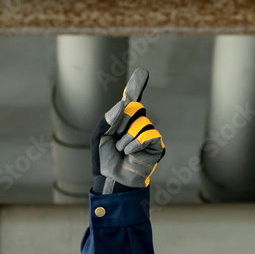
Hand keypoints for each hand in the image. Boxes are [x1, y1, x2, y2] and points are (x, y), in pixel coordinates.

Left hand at [90, 67, 165, 192]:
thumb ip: (108, 119)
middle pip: (135, 106)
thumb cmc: (104, 160)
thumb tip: (124, 103)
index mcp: (122, 120)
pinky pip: (149, 134)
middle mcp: (136, 124)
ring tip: (123, 150)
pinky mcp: (156, 144)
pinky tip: (130, 152)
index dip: (136, 85)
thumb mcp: (98, 137)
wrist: (113, 181)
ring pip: (141, 122)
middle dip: (122, 120)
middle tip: (116, 137)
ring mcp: (147, 133)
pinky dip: (136, 143)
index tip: (143, 72)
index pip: (130, 99)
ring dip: (126, 138)